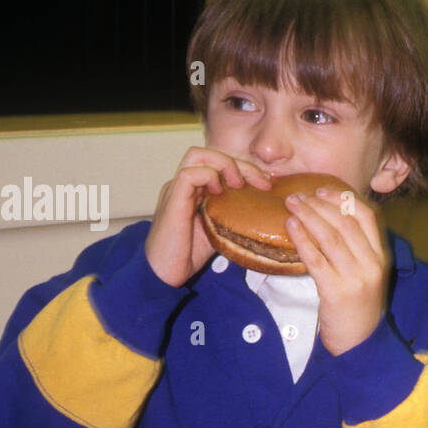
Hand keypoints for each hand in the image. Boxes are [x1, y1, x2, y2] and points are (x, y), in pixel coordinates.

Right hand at [145, 147, 272, 286]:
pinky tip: (220, 192)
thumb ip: (230, 217)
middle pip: (209, 154)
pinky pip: (190, 174)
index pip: (216, 164)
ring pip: (198, 156)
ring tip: (240, 183)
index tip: (265, 184)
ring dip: (225, 164)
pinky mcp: (173, 199)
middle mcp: (182, 185)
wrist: (163, 273)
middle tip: (262, 182)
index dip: (243, 168)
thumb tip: (258, 216)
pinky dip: (210, 176)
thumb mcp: (217, 231)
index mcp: (193, 190)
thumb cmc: (186, 256)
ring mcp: (176, 189)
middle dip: (239, 163)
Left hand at [283, 187, 388, 356]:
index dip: (343, 199)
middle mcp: (372, 265)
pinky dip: (302, 239)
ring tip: (291, 205)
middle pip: (345, 223)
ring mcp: (356, 278)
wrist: (360, 344)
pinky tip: (290, 227)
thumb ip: (356, 249)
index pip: (367, 216)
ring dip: (308, 216)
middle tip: (297, 196)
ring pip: (331, 237)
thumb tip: (329, 218)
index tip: (322, 191)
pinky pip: (316, 259)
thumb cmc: (357, 307)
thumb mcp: (365, 274)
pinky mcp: (336, 292)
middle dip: (319, 205)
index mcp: (382, 257)